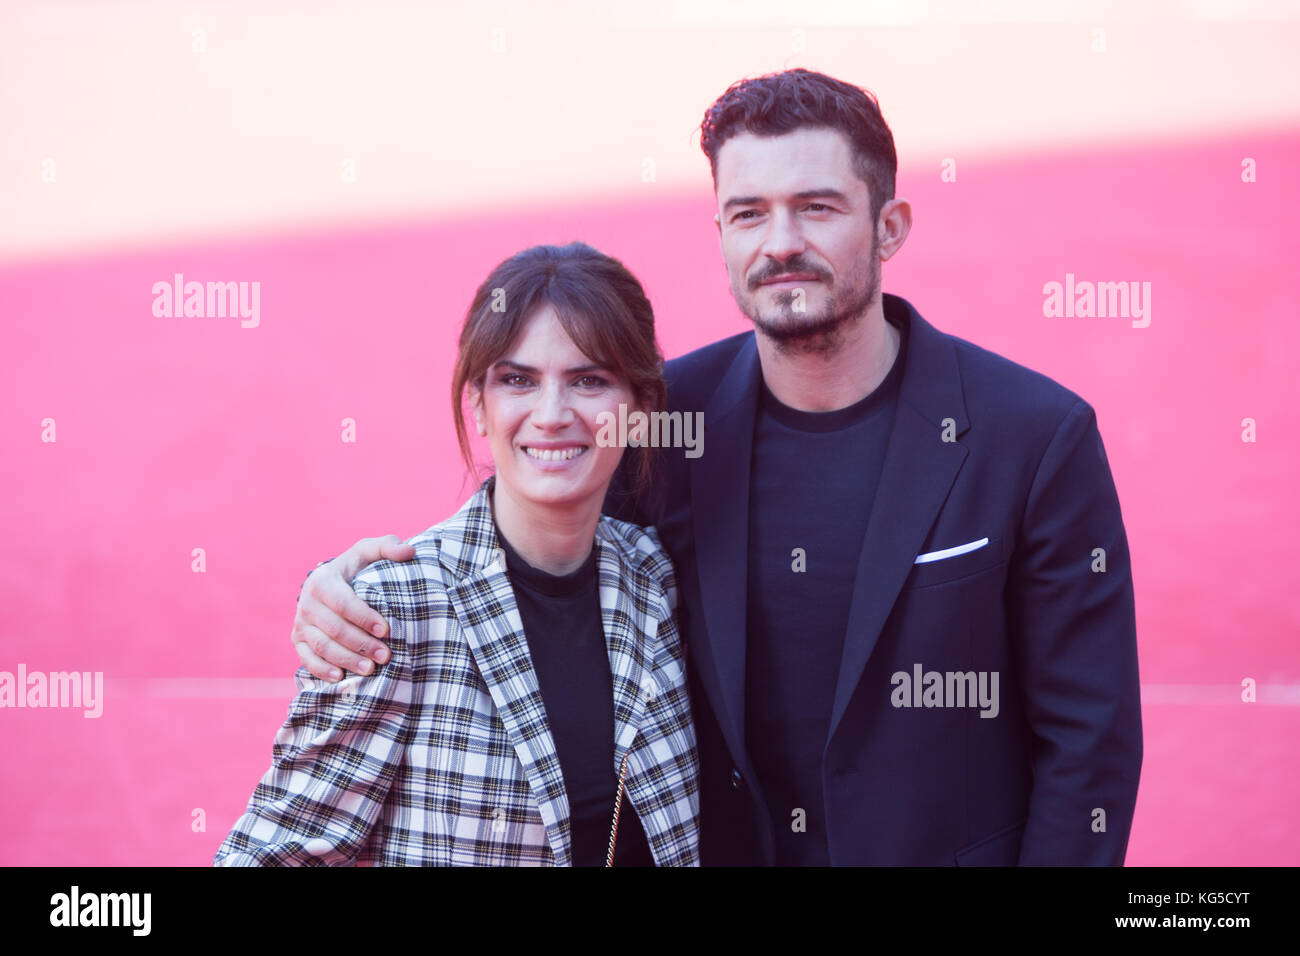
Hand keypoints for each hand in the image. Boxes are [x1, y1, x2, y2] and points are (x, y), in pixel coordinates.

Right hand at [292, 535, 415, 680]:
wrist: (331, 584)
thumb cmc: (356, 568)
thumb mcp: (370, 552)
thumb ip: (388, 547)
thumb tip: (408, 552)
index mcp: (323, 580)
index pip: (343, 602)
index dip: (364, 618)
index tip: (386, 630)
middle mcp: (307, 602)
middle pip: (333, 628)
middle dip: (361, 644)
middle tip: (385, 656)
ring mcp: (300, 622)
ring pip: (322, 646)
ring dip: (346, 660)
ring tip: (370, 670)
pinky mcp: (298, 640)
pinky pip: (307, 659)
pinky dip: (322, 670)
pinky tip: (340, 677)